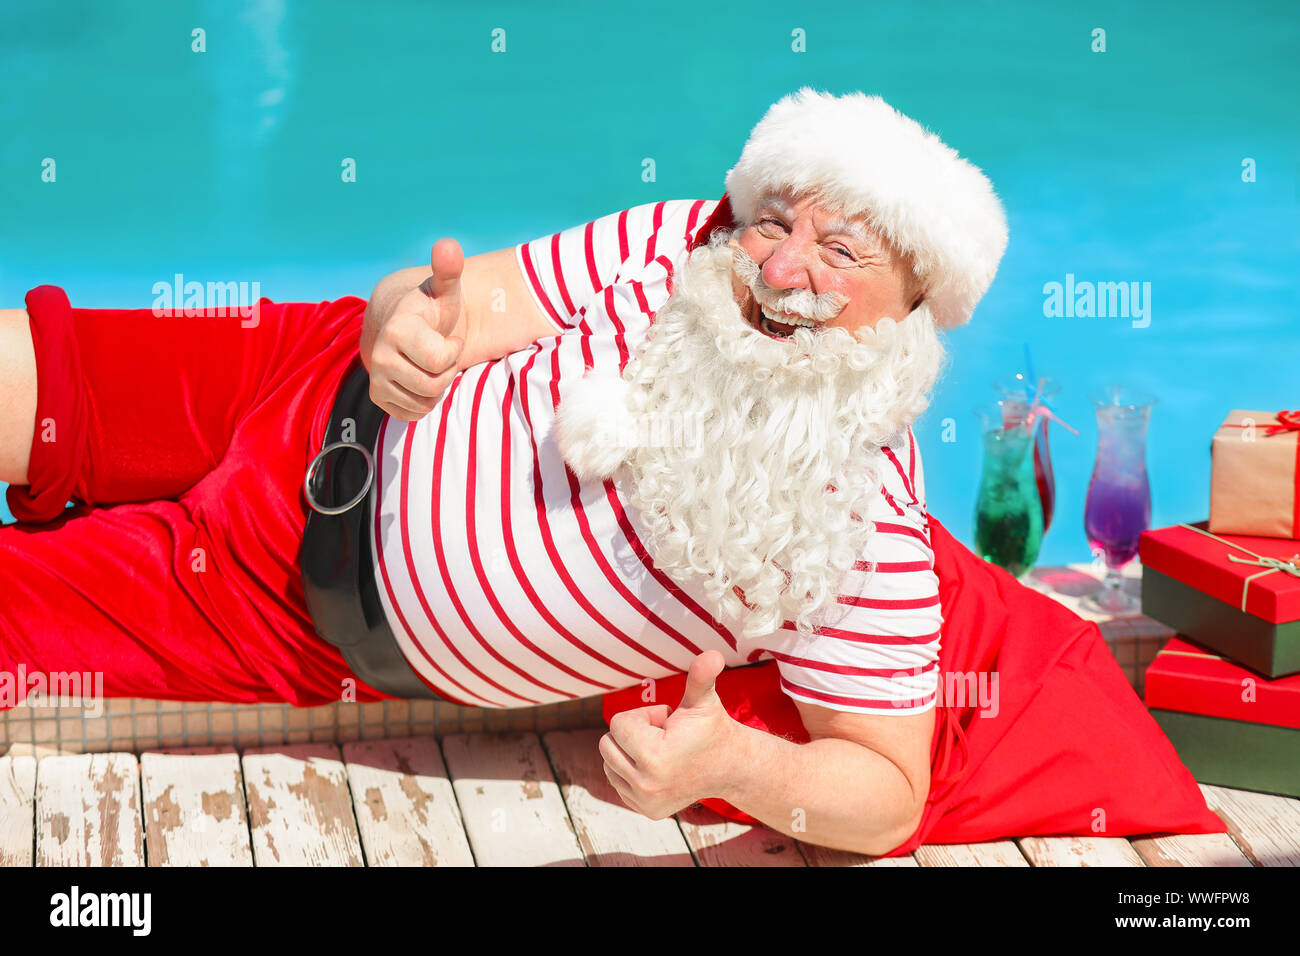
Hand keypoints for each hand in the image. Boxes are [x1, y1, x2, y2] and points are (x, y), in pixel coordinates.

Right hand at [367, 238, 466, 420]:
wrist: (403, 325)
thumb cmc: (430, 308)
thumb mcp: (443, 289)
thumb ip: (448, 269)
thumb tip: (448, 245)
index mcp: (396, 329)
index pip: (441, 360)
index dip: (453, 350)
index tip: (448, 336)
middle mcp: (378, 355)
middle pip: (434, 385)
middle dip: (446, 371)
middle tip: (441, 352)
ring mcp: (376, 379)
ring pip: (425, 402)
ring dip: (437, 387)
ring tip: (430, 364)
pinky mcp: (378, 399)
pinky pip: (414, 414)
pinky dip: (424, 402)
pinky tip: (420, 378)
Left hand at [599, 650, 736, 819]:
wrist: (729, 766)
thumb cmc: (711, 728)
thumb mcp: (704, 699)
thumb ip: (701, 676)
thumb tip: (713, 654)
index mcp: (655, 758)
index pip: (618, 725)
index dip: (643, 716)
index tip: (666, 721)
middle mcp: (645, 785)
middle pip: (607, 744)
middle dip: (632, 733)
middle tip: (663, 735)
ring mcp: (644, 801)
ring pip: (609, 762)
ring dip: (630, 751)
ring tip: (662, 750)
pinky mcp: (644, 810)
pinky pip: (616, 780)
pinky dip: (631, 769)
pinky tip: (659, 766)